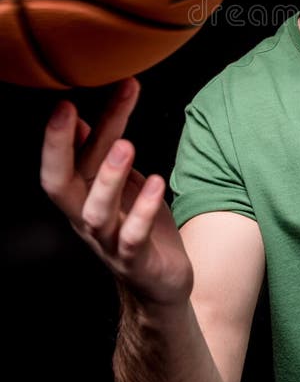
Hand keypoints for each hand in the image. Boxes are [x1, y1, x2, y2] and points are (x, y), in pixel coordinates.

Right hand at [41, 78, 192, 306]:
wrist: (160, 283)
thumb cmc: (137, 225)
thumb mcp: (116, 185)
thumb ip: (97, 156)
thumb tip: (76, 118)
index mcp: (80, 198)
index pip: (60, 162)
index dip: (57, 134)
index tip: (65, 98)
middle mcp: (85, 219)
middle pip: (60, 184)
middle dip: (59, 147)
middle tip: (68, 109)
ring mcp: (109, 241)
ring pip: (96, 211)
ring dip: (108, 177)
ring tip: (125, 144)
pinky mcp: (136, 260)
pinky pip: (134, 236)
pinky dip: (143, 210)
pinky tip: (156, 181)